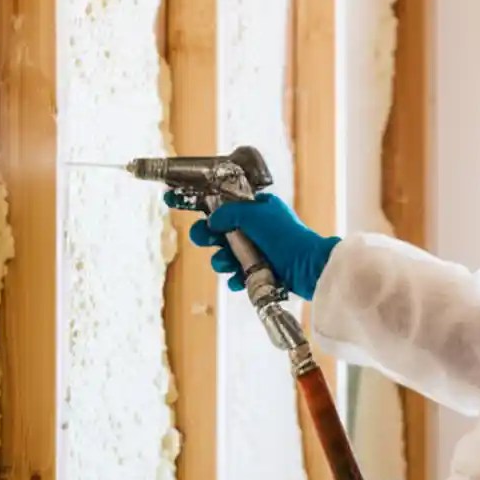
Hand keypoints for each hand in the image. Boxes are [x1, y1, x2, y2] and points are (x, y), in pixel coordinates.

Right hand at [172, 191, 339, 299]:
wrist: (308, 267)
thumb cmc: (285, 236)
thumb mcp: (253, 214)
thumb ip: (228, 213)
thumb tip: (212, 220)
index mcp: (255, 208)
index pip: (219, 201)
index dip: (195, 200)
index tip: (171, 199)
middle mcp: (255, 228)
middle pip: (216, 231)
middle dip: (207, 236)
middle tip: (204, 238)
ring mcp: (257, 250)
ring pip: (224, 255)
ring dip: (222, 260)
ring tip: (231, 264)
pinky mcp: (260, 272)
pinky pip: (237, 275)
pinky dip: (237, 278)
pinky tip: (242, 279)